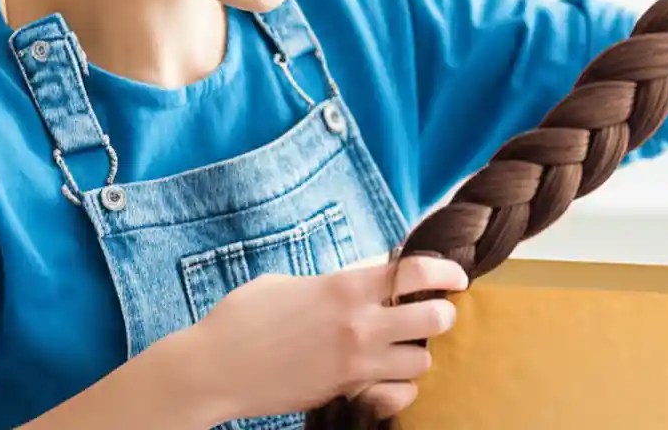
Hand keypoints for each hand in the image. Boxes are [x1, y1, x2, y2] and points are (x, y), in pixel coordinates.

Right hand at [184, 256, 469, 421]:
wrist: (213, 369)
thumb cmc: (241, 319)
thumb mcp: (286, 284)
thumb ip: (329, 284)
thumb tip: (355, 282)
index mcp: (344, 285)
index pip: (416, 271)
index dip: (445, 271)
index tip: (454, 276)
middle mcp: (358, 324)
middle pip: (436, 318)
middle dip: (441, 314)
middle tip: (430, 314)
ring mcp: (355, 363)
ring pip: (422, 362)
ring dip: (417, 354)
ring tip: (400, 349)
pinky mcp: (345, 394)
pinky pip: (398, 396)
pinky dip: (400, 390)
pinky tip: (385, 380)